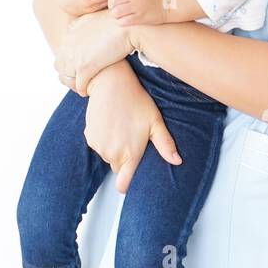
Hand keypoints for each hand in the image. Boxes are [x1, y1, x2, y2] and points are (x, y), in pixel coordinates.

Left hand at [54, 9, 133, 95]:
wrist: (127, 27)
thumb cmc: (117, 22)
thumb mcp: (94, 19)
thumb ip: (83, 26)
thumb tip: (79, 30)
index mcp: (70, 33)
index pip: (62, 54)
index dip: (71, 63)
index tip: (80, 68)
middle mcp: (69, 44)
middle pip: (62, 66)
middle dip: (71, 75)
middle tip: (82, 81)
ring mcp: (75, 56)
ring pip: (69, 77)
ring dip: (77, 83)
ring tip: (86, 87)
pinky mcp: (85, 67)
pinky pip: (80, 85)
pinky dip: (83, 90)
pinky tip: (90, 91)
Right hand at [83, 61, 182, 192]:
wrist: (112, 84)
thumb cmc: (136, 101)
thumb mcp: (155, 121)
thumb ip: (165, 144)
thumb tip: (177, 161)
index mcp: (131, 153)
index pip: (123, 183)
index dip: (126, 184)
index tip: (129, 181)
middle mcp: (112, 153)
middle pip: (118, 166)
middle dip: (123, 158)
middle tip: (130, 137)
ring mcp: (99, 146)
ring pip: (108, 155)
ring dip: (113, 147)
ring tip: (121, 127)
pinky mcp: (89, 137)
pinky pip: (98, 145)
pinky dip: (103, 139)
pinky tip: (110, 124)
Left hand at [108, 0, 169, 26]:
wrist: (167, 6)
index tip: (115, 0)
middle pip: (113, 0)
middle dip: (111, 6)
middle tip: (115, 9)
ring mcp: (138, 6)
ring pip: (116, 11)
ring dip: (115, 15)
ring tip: (119, 16)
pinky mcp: (141, 17)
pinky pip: (123, 21)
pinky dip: (121, 22)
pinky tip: (124, 21)